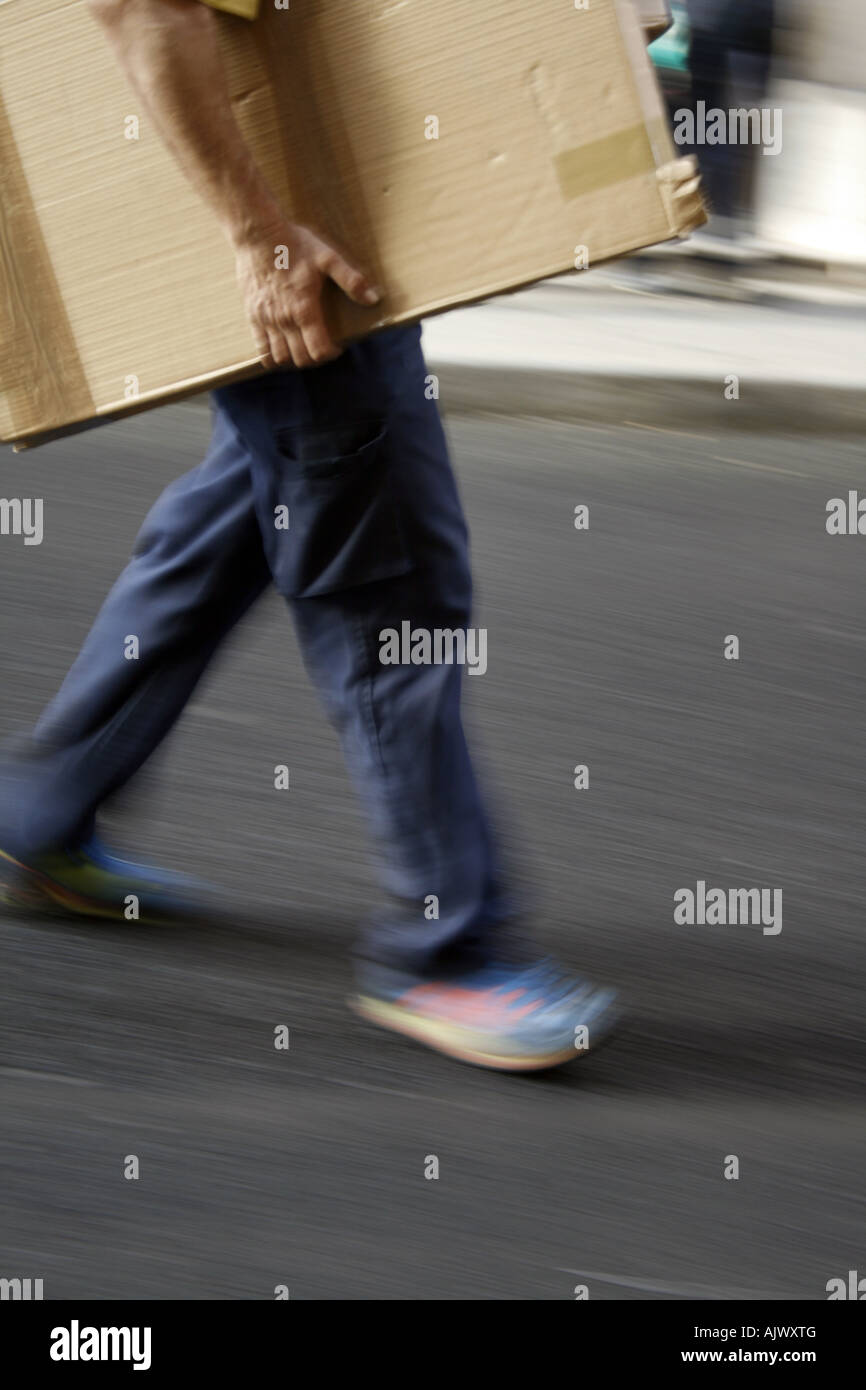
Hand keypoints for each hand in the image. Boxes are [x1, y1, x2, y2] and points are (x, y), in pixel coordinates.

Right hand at [234, 220, 381, 368]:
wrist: (258, 234)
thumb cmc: (295, 244)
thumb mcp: (328, 257)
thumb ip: (351, 280)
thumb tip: (373, 299)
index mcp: (304, 309)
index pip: (318, 351)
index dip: (330, 354)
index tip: (336, 346)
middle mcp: (284, 320)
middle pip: (301, 358)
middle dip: (315, 358)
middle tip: (321, 346)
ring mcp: (266, 320)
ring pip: (280, 357)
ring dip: (293, 358)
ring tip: (302, 347)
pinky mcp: (252, 316)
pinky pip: (261, 349)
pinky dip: (271, 355)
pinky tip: (281, 348)